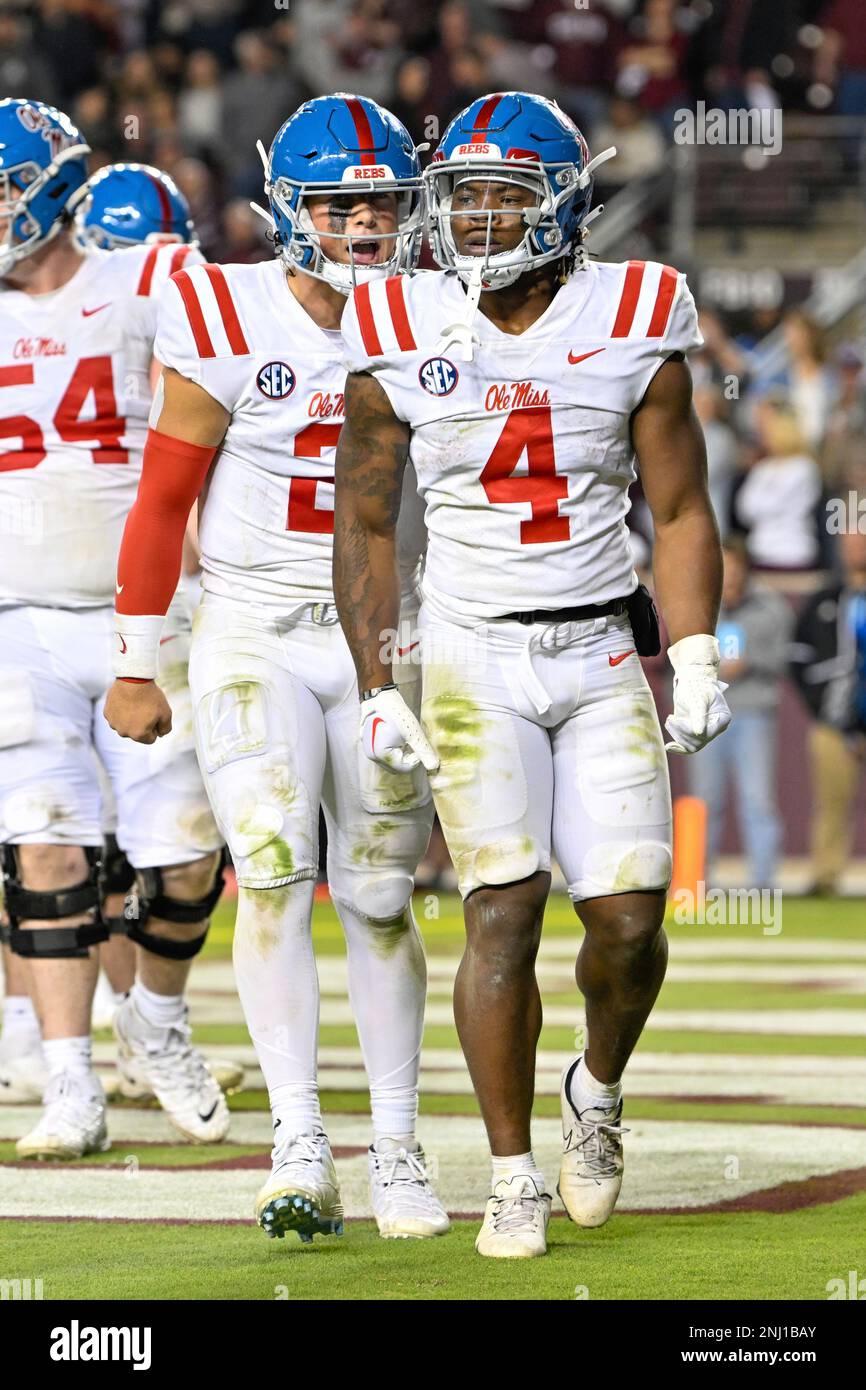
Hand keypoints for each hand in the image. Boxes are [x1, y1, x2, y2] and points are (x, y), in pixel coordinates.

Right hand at [104, 679, 172, 743]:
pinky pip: (117, 717)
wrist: (133, 679)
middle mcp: (123, 732)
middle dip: (142, 724)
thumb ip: (165, 728)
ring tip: (135, 704)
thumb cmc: (151, 697)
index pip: (151, 738)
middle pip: (137, 733)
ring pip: (126, 725)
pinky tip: (126, 701)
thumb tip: (160, 735)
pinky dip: (121, 711)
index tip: (154, 714)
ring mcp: (113, 723)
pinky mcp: (107, 713)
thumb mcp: (166, 713)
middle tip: (145, 708)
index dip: (155, 726)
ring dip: (130, 719)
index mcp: (138, 735)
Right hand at [360, 687, 438, 773]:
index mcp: (379, 755)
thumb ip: (423, 752)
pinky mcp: (368, 742)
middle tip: (412, 742)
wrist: (381, 696)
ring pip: (389, 760)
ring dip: (399, 753)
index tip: (418, 745)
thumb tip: (434, 767)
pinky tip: (397, 736)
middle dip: (406, 757)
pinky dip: (392, 749)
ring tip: (404, 738)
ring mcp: (368, 748)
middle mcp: (371, 755)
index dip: (415, 760)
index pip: (402, 768)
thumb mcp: (413, 734)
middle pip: (395, 766)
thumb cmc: (396, 714)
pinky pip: (383, 752)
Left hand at [664, 634, 731, 754]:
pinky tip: (668, 747)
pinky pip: (687, 747)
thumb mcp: (698, 698)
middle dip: (681, 731)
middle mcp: (716, 728)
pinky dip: (678, 748)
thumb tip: (699, 733)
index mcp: (723, 718)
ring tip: (669, 719)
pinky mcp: (694, 733)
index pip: (707, 733)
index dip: (690, 730)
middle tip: (670, 718)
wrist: (691, 681)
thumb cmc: (696, 686)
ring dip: (677, 734)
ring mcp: (705, 731)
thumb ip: (699, 715)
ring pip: (692, 745)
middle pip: (699, 741)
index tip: (674, 719)